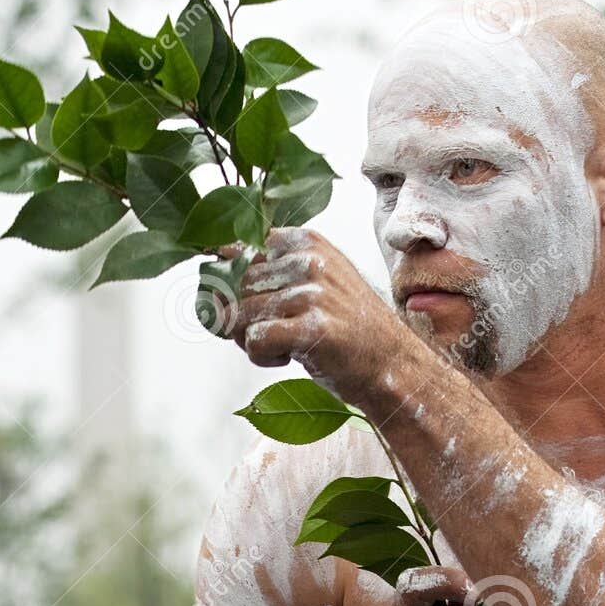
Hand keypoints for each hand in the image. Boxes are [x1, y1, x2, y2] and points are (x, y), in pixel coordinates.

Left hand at [235, 228, 415, 403]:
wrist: (391, 362)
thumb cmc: (347, 327)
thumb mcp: (315, 282)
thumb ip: (273, 268)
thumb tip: (213, 262)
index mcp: (305, 242)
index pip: (237, 252)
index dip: (229, 285)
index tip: (244, 308)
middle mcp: (308, 261)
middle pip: (236, 286)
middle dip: (239, 317)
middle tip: (266, 336)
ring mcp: (312, 293)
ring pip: (242, 314)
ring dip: (249, 340)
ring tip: (281, 348)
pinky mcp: (313, 328)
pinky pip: (255, 339)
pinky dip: (261, 357)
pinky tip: (287, 358)